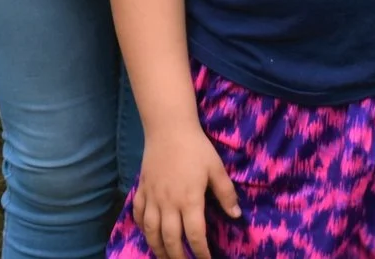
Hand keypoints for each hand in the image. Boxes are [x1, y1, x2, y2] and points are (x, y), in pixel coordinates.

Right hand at [129, 124, 240, 258]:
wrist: (168, 128)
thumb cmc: (196, 147)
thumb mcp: (216, 169)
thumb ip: (226, 193)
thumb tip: (235, 215)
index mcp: (190, 200)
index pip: (195, 235)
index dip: (201, 253)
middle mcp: (169, 203)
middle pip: (170, 239)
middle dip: (178, 257)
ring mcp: (153, 197)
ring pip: (151, 231)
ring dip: (157, 248)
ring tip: (164, 257)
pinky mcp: (142, 188)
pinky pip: (138, 213)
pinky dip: (141, 227)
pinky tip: (147, 232)